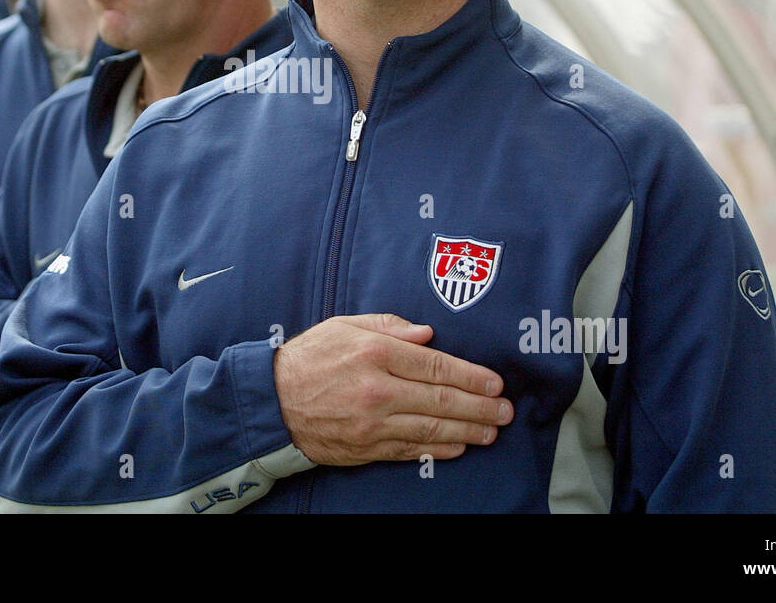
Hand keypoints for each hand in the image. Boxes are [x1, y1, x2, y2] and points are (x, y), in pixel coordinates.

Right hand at [273, 313, 512, 465]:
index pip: (435, 366)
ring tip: (491, 431)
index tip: (495, 383)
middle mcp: (377, 390)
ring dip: (467, 431)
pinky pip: (410, 450)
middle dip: (480, 407)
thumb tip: (428, 334)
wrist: (270, 401)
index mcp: (374, 353)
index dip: (471, 376)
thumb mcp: (343, 326)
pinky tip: (458, 447)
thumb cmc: (308, 358)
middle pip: (441, 400)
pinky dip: (437, 449)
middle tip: (506, 411)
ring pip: (431, 429)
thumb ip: (388, 326)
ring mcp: (371, 424)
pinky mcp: (365, 448)